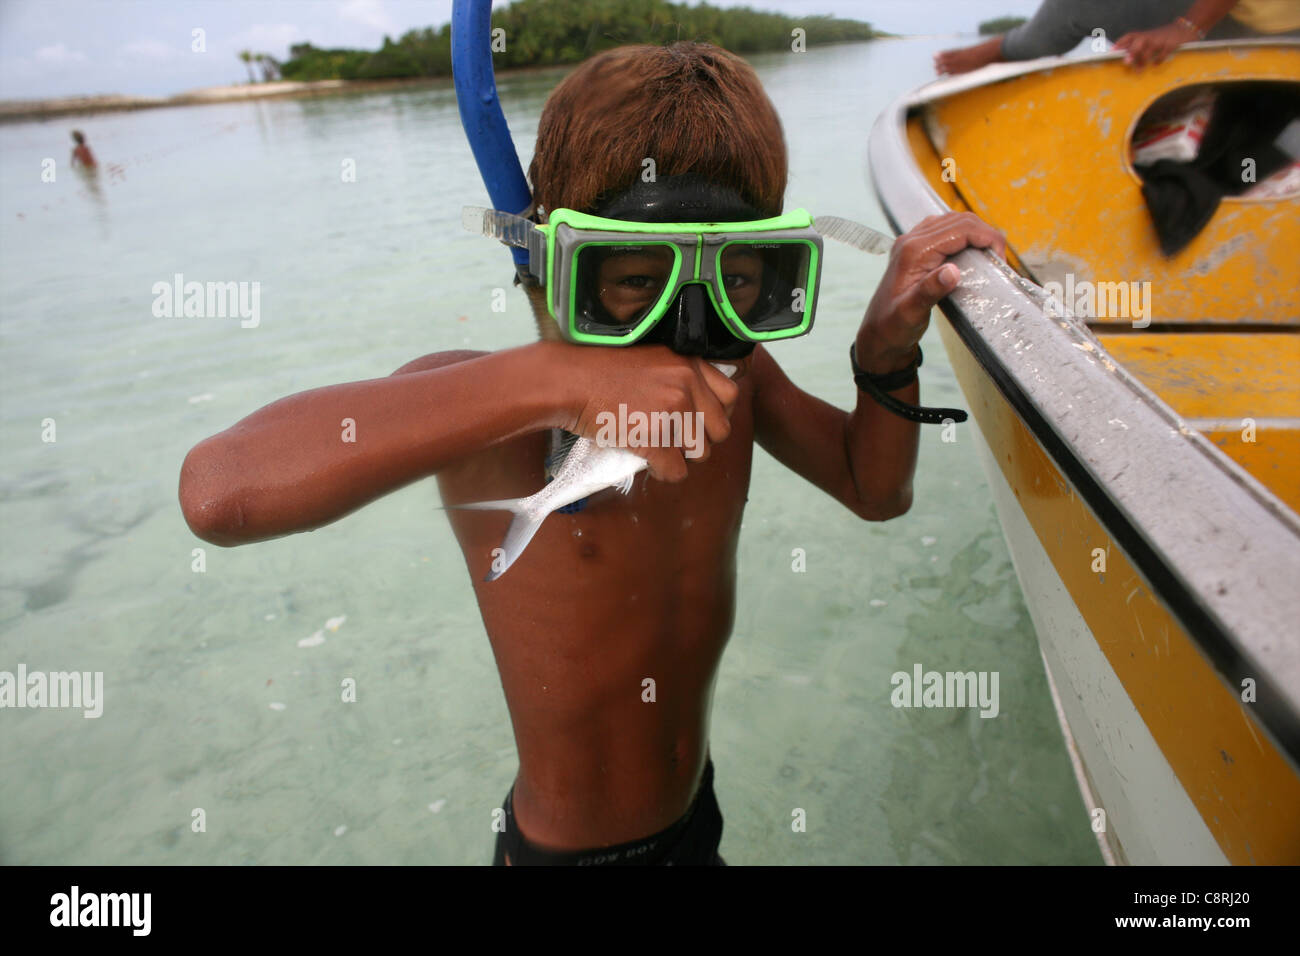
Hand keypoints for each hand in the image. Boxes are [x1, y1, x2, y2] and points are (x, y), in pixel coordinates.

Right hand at [543, 342, 741, 481]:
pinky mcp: (654, 437)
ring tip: (658, 449)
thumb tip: (703, 404)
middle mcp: (687, 384)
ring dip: (682, 457)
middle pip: (720, 429)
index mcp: (689, 364)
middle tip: (676, 439)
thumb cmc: (602, 371)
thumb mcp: (652, 359)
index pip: (731, 395)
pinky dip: (664, 472)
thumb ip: (681, 375)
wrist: (569, 382)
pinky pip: (676, 471)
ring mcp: (672, 411)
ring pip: (701, 453)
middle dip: (701, 440)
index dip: (716, 413)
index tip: (699, 421)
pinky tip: (648, 462)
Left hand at [855, 213, 1004, 373]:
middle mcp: (911, 241)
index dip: (986, 238)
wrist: (878, 334)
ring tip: (989, 256)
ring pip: (953, 222)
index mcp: (913, 252)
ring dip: (976, 233)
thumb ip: (929, 291)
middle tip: (999, 259)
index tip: (1000, 259)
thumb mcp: (910, 314)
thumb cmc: (893, 327)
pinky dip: (964, 237)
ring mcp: (911, 242)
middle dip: (985, 234)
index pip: (960, 229)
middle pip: (959, 220)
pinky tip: (972, 254)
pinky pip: (945, 230)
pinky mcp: (915, 249)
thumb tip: (952, 272)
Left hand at [1114, 22, 1195, 69]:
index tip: (1112, 51)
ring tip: (1138, 70)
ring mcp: (1161, 39)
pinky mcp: (1171, 43)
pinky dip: (1158, 60)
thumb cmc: (1160, 39)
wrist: (1182, 29)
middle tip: (1126, 62)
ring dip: (1143, 60)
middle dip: (1132, 51)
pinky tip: (1155, 64)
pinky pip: (1163, 52)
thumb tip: (1124, 61)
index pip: (1130, 36)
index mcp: (1143, 35)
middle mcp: (1151, 36)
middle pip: (1139, 41)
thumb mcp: (1148, 40)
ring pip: (1150, 48)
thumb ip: (1136, 48)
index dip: (1121, 42)